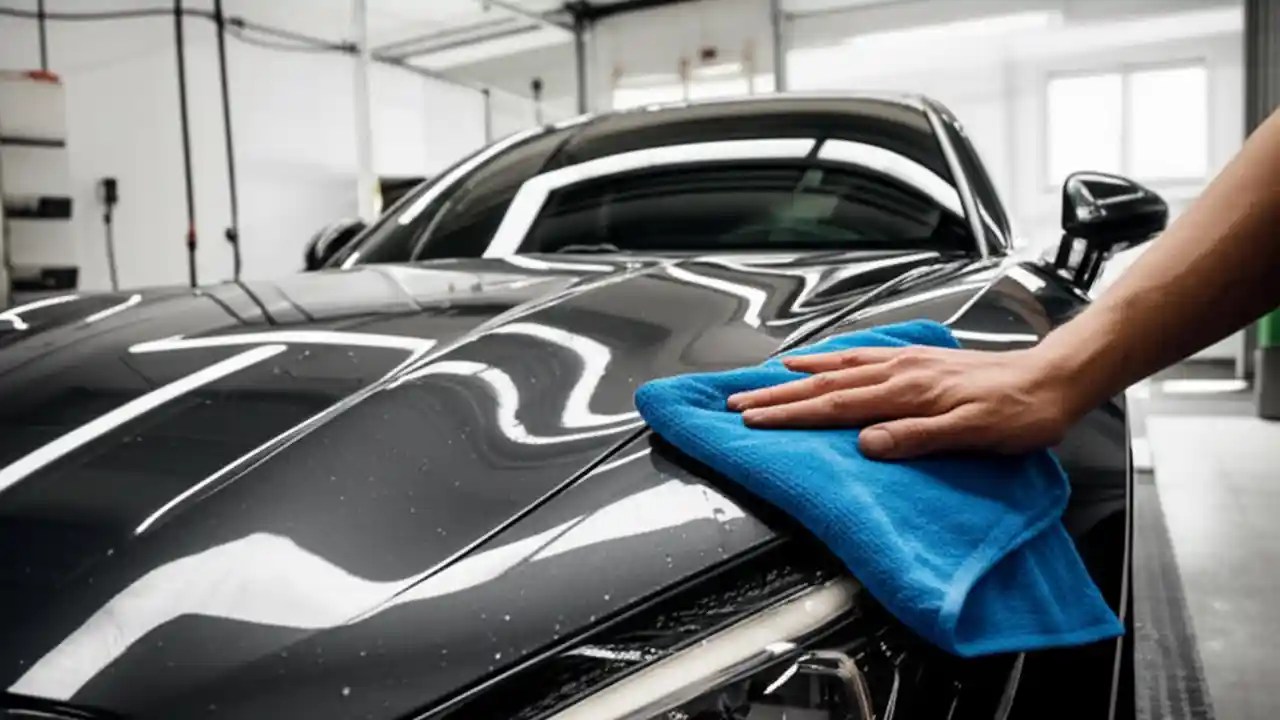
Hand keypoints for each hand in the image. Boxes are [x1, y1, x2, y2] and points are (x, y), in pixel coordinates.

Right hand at [726, 345, 1082, 459]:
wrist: (1054, 379)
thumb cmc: (1020, 412)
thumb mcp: (973, 434)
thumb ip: (917, 437)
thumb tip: (867, 443)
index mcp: (907, 392)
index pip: (834, 405)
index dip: (790, 414)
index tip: (753, 421)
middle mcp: (900, 372)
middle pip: (824, 384)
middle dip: (777, 396)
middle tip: (737, 405)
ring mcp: (907, 363)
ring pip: (838, 367)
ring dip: (797, 376)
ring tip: (764, 380)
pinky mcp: (918, 360)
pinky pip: (862, 355)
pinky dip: (832, 357)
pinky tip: (822, 358)